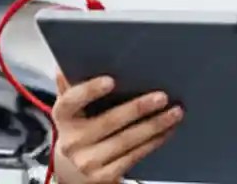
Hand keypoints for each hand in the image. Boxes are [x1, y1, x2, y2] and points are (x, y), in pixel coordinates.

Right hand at [50, 71, 182, 183]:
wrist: (75, 168)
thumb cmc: (78, 127)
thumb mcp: (71, 107)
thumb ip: (70, 85)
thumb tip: (67, 63)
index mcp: (62, 116)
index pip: (72, 100)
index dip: (90, 90)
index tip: (111, 80)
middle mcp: (72, 141)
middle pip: (108, 122)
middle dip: (138, 109)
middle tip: (161, 97)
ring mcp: (88, 162)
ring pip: (126, 141)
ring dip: (154, 126)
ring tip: (174, 113)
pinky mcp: (105, 176)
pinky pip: (134, 156)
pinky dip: (153, 142)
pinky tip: (166, 131)